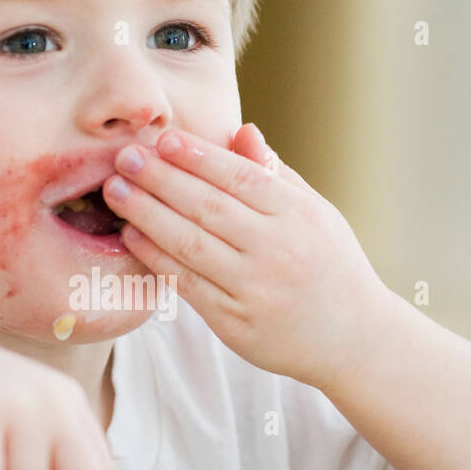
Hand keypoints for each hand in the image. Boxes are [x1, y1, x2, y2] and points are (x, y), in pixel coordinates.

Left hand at [102, 123, 391, 390]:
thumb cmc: (330, 266)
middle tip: (123, 158)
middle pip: (208, 207)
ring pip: (191, 244)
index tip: (163, 138)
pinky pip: (188, 284)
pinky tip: (132, 235)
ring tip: (116, 191)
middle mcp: (278, 250)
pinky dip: (156, 258)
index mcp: (299, 215)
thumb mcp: (315, 213)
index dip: (197, 156)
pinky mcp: (236, 322)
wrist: (354, 339)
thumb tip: (241, 131)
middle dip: (160, 178)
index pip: (240, 177)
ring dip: (147, 214)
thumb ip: (274, 175)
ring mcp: (256, 288)